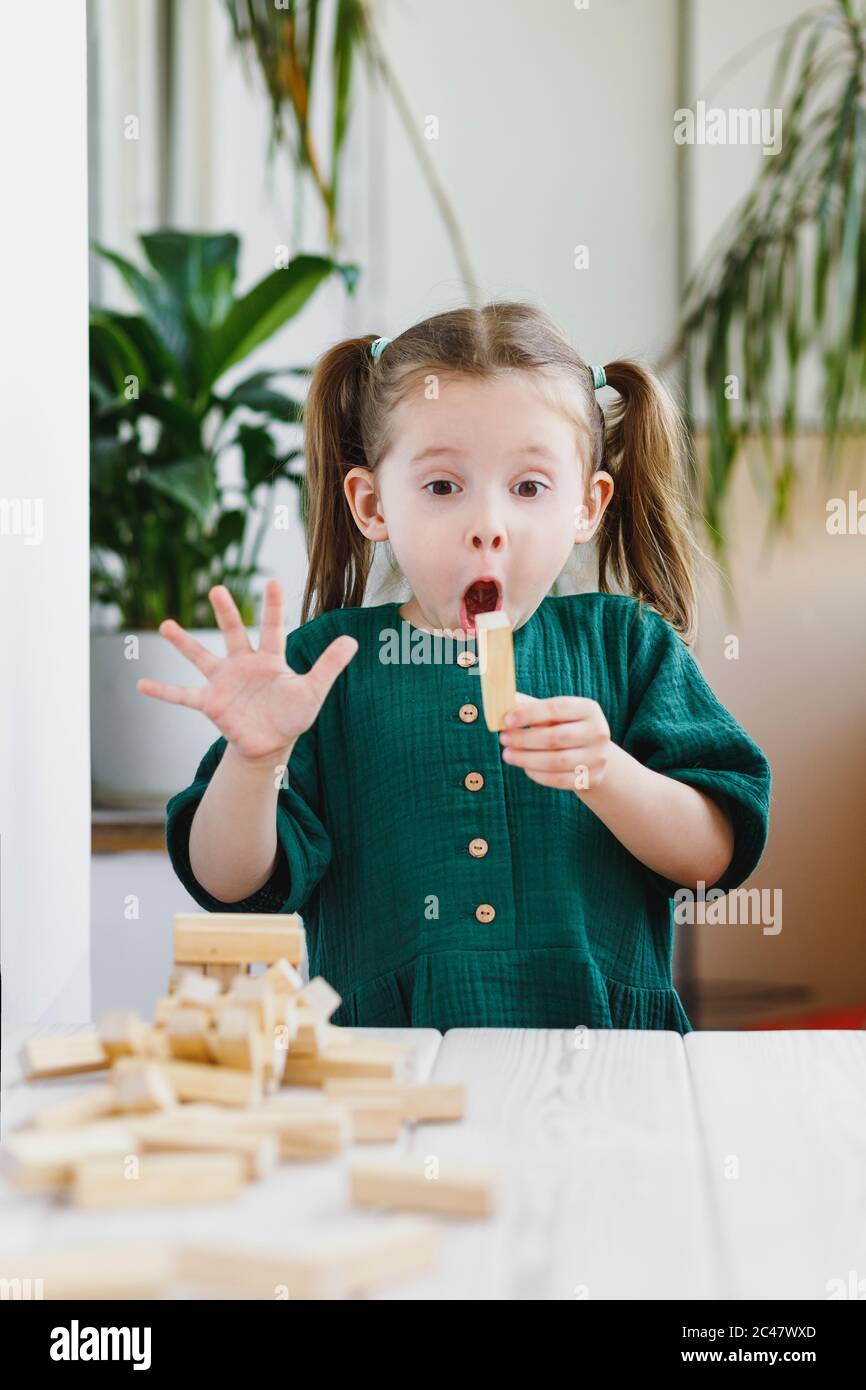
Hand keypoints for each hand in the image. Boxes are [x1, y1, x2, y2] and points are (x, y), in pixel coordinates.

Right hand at [137, 580, 357, 761]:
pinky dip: (163, 691)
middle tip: (217, 588)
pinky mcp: (211, 703)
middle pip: (233, 633)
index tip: (273, 581)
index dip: (273, 607)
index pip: (274, 628)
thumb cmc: (293, 715)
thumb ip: (330, 665)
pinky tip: (142, 684)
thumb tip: (354, 640)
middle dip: (225, 612)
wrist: (271, 744)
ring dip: (184, 642)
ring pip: (202, 656)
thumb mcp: (314, 691)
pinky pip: (183, 695)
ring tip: (166, 625)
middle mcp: (243, 664)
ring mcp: (224, 682)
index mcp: (270, 659)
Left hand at [498, 691, 612, 793]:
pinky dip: (538, 774)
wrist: (593, 754)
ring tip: (507, 755)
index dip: (528, 714)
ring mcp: (598, 757)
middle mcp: (598, 732)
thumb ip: (530, 706)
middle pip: (555, 737)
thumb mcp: (553, 714)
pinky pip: (559, 780)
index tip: (506, 720)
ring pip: (556, 761)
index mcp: (589, 709)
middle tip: (503, 739)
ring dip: (526, 759)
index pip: (555, 709)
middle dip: (524, 739)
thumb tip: (501, 700)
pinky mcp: (592, 778)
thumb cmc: (565, 727)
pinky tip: (524, 768)